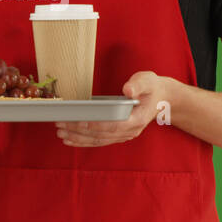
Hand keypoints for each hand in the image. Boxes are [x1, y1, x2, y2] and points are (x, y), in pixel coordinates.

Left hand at [56, 71, 170, 147]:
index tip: (79, 121)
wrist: (160, 99)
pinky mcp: (118, 135)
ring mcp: (124, 135)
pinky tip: (70, 140)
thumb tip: (127, 89)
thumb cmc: (151, 88)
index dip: (96, 124)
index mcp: (138, 119)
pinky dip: (83, 141)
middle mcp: (130, 130)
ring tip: (61, 133)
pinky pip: (99, 141)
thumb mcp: (147, 80)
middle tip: (61, 124)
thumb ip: (138, 84)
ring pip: (98, 140)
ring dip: (78, 138)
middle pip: (102, 134)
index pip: (114, 125)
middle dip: (80, 131)